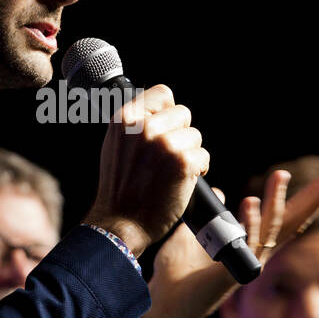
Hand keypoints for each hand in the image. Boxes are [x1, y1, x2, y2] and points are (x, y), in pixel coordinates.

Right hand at [82, 84, 208, 255]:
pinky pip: (203, 156)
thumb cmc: (119, 189)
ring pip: (194, 136)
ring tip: (171, 172)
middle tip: (167, 158)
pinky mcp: (183, 163)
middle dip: (180, 135)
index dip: (168, 111)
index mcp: (125, 119)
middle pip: (183, 114)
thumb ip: (134, 124)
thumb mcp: (115, 146)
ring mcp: (165, 145)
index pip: (162, 93)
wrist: (120, 223)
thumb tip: (159, 109)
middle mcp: (144, 128)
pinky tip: (181, 182)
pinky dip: (198, 170)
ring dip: (189, 154)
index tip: (167, 127)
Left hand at [141, 169, 318, 317]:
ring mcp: (247, 265)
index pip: (286, 217)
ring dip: (276, 201)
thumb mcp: (192, 235)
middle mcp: (255, 255)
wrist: (160, 305)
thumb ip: (208, 215)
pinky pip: (245, 244)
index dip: (308, 197)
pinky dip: (249, 223)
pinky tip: (249, 200)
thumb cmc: (176, 274)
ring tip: (281, 175)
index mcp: (250, 244)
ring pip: (272, 229)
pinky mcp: (232, 274)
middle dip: (315, 199)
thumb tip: (218, 190)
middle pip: (293, 223)